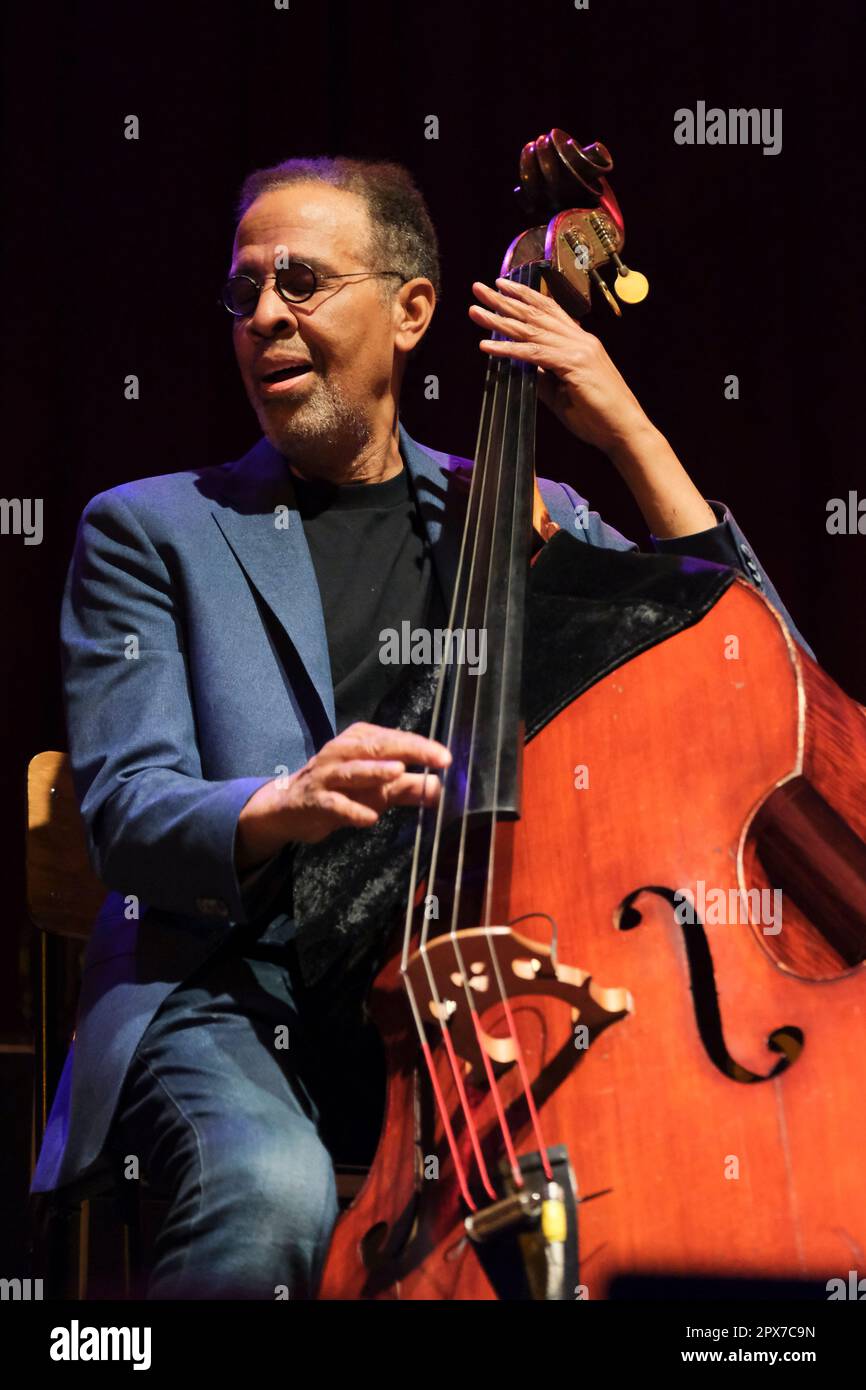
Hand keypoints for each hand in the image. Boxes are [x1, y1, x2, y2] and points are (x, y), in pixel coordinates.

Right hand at [236, 723, 451, 868]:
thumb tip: (440, 789)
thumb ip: (408, 788)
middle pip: (378, 747)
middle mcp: (342, 751)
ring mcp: (326, 775)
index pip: (396, 740)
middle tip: (437, 759)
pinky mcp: (314, 800)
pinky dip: (351, 810)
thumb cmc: (340, 792)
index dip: (423, 747)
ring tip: (397, 772)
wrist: (290, 807)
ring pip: (353, 770)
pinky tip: (370, 818)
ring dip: (375, 771)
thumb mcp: (378, 788)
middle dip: (410, 751)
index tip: (447, 758)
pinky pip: (334, 804)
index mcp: (359, 741)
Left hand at [469, 276, 652, 456]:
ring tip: (476, 310)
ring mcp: (579, 349)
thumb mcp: (564, 393)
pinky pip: (534, 354)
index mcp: (581, 342)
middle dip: (505, 300)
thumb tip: (522, 366)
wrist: (626, 430)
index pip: (549, 311)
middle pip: (536, 314)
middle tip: (479, 288)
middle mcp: (580, 339)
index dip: (525, 296)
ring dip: (500, 319)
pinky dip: (508, 349)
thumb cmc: (599, 416)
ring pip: (532, 330)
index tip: (503, 286)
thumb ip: (544, 376)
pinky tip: (487, 346)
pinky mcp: (574, 365)